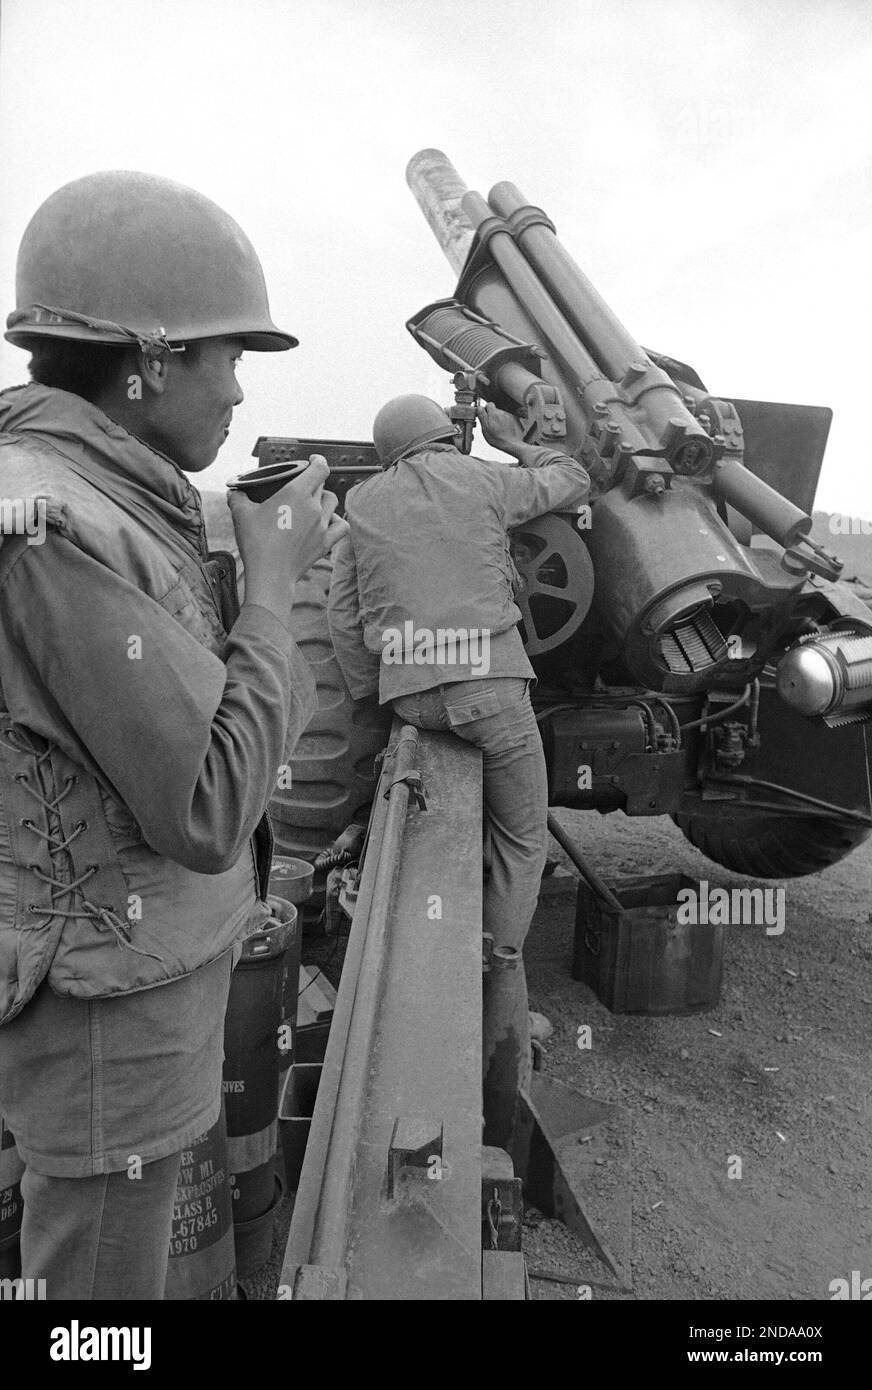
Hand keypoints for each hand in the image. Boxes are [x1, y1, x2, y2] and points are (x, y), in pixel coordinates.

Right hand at [228, 455, 348, 623]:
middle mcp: (314, 507)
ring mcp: (322, 525)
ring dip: (325, 498)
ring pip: (333, 502)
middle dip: (314, 480)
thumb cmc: (255, 542)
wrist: (270, 574)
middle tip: (302, 484)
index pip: (320, 468)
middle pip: (322, 484)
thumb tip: (233, 493)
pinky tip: (329, 522)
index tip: (313, 460)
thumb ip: (237, 498)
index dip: (319, 460)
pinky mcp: (326, 543)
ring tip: (314, 502)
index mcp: (296, 493)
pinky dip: (338, 521)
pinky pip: (342, 526)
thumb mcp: (240, 515)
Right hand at [477, 403, 525, 452]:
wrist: (509, 443)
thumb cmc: (496, 438)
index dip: (483, 410)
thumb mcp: (485, 428)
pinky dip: (502, 420)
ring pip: (498, 413)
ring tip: (496, 427)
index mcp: (492, 414)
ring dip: (496, 417)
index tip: (482, 415)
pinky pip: (504, 417)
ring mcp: (506, 415)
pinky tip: (501, 428)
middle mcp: (500, 413)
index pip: (486, 405)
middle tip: (489, 422)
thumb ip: (482, 417)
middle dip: (490, 413)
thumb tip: (479, 409)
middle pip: (493, 408)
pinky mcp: (511, 418)